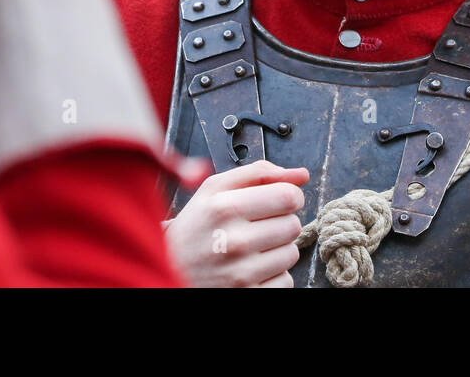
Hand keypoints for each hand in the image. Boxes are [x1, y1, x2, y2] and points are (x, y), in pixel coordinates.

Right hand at [164, 160, 309, 287]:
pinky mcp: (248, 296)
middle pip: (293, 225)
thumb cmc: (195, 228)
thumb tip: (301, 174)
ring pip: (292, 254)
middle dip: (281, 223)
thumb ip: (258, 174)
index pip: (288, 196)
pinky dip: (273, 275)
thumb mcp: (214, 190)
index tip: (276, 201)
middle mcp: (233, 241)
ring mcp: (240, 274)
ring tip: (252, 248)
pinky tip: (251, 269)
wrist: (168, 270)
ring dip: (278, 249)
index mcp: (224, 208)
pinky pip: (285, 280)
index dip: (289, 195)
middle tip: (257, 227)